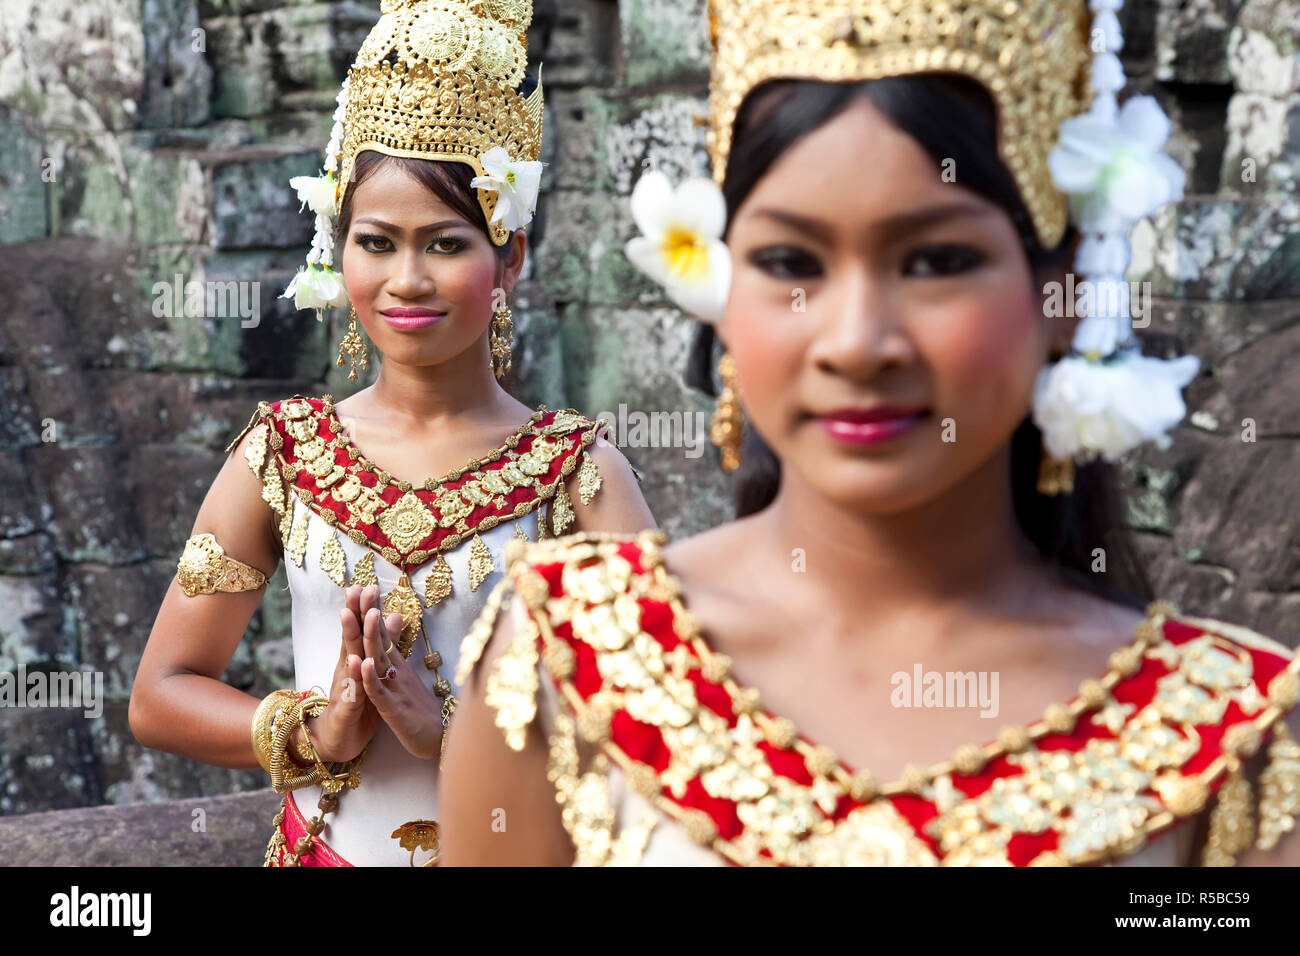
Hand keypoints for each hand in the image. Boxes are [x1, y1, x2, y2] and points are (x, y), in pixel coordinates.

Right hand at [303, 584, 381, 762]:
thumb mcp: (371, 672)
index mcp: (354, 660)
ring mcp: (346, 688)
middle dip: (354, 613)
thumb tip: (392, 615)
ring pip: (349, 659)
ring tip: (356, 616)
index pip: (359, 629)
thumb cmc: (357, 704)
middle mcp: (347, 670)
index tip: (368, 584)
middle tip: (358, 588)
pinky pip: (354, 692)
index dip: (363, 608)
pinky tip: (357, 663)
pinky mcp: (349, 709)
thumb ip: (382, 644)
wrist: (338, 740)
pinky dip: (356, 677)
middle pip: (351, 637)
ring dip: (352, 638)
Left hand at [355, 584, 444, 760]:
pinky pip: (379, 692)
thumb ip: (399, 655)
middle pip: (380, 639)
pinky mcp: (394, 710)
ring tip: (365, 615)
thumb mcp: (408, 679)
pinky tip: (363, 662)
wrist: (439, 741)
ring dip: (370, 638)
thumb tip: (397, 627)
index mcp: (396, 666)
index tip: (362, 588)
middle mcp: (396, 673)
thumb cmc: (424, 712)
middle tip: (363, 589)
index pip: (382, 634)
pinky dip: (370, 677)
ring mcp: (395, 690)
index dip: (371, 612)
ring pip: (379, 661)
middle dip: (370, 614)